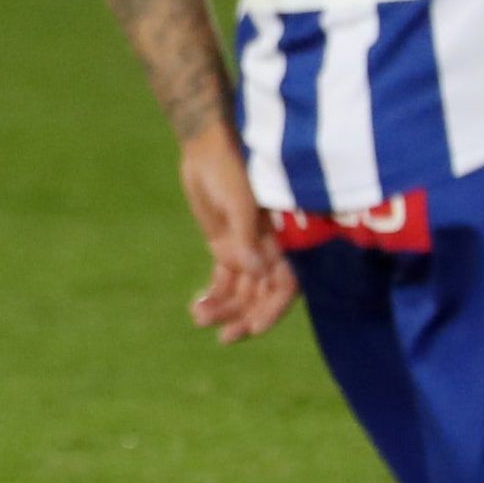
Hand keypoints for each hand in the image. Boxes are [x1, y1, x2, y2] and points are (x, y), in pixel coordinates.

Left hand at [179, 122, 294, 342]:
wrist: (208, 145)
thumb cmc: (231, 165)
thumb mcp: (238, 198)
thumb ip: (247, 235)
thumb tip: (257, 272)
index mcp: (283, 237)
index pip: (285, 283)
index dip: (273, 308)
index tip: (252, 328)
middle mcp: (268, 248)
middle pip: (262, 294)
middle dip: (245, 316)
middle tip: (223, 337)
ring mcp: (247, 249)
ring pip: (241, 290)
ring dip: (224, 308)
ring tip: (199, 318)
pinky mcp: (227, 245)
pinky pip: (224, 279)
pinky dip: (214, 295)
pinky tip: (198, 308)